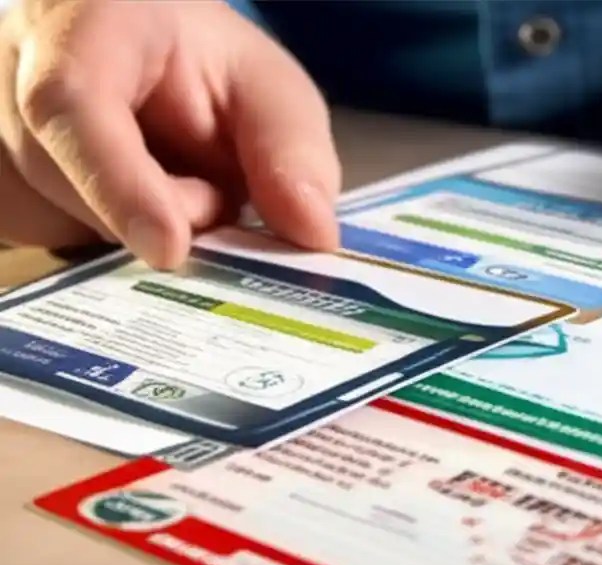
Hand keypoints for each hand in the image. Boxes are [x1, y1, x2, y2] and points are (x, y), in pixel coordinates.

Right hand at [0, 0, 339, 267]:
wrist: (130, 50)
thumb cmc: (196, 64)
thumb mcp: (265, 89)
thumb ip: (292, 153)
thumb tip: (313, 235)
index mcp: (80, 22)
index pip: (73, 102)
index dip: (118, 183)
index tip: (170, 248)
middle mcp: (9, 67)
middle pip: (65, 177)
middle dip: (158, 211)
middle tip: (214, 194)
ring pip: (54, 216)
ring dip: (133, 224)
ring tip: (169, 176)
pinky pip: (45, 234)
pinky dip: (103, 235)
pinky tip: (129, 198)